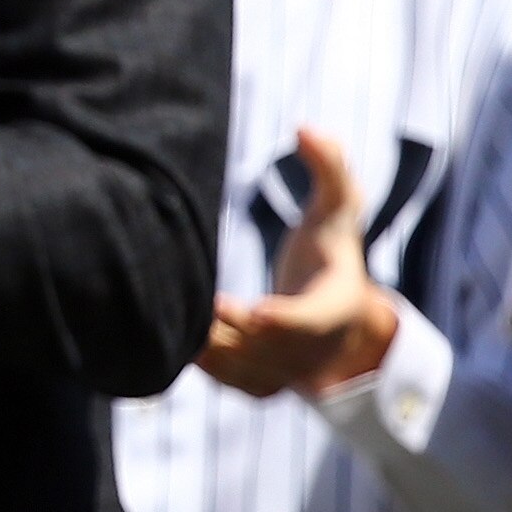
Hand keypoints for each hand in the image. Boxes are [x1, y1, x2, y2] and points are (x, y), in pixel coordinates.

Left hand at [199, 126, 400, 398]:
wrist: (337, 315)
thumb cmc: (330, 250)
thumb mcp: (339, 209)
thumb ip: (330, 168)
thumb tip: (305, 126)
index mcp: (336, 306)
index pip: (311, 319)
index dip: (285, 320)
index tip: (254, 311)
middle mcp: (316, 349)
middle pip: (267, 347)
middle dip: (230, 329)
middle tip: (194, 300)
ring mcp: (290, 373)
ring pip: (244, 369)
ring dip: (209, 347)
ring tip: (174, 312)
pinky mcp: (263, 384)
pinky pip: (229, 381)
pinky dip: (203, 363)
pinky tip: (173, 333)